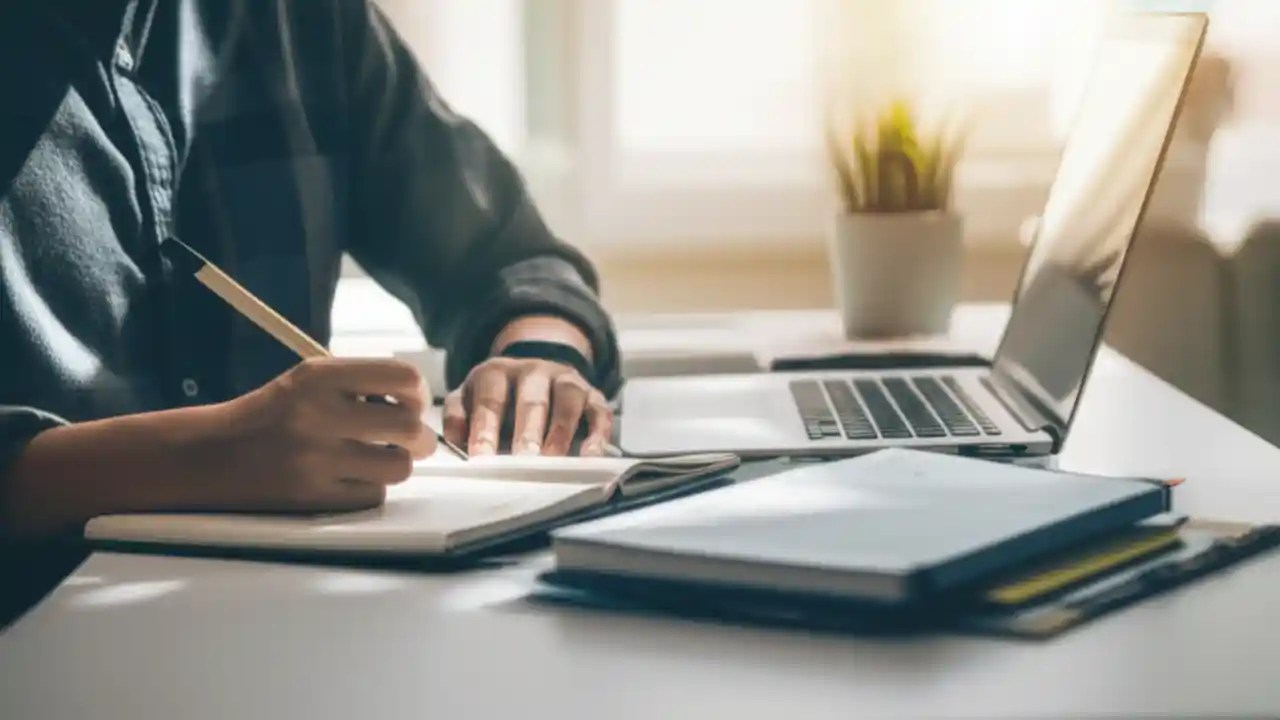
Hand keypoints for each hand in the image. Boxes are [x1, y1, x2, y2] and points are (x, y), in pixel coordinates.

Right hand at [206, 358, 435, 511]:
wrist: (212, 456)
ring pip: (399, 467)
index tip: (412, 403)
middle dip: (421, 437)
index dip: (418, 393)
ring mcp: (316, 459)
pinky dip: (370, 489)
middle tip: (416, 441)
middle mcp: (319, 414)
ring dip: (398, 464)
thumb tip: (423, 405)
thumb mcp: (310, 380)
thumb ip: (363, 384)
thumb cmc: (275, 415)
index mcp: (320, 377)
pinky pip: (373, 496)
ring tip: (381, 460)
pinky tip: (350, 479)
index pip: (401, 376)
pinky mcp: (314, 498)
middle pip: (410, 427)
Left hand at [443, 358, 612, 456]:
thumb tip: (455, 447)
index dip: (486, 430)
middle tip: (523, 460)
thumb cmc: (499, 399)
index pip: (490, 400)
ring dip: (560, 431)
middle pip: (531, 400)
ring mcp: (566, 381)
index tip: (482, 459)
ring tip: (553, 461)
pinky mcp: (592, 395)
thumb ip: (459, 420)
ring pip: (567, 400)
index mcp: (496, 373)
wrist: (536, 374)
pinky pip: (599, 412)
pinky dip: (597, 434)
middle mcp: (533, 371)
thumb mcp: (469, 400)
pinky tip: (591, 456)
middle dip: (527, 431)